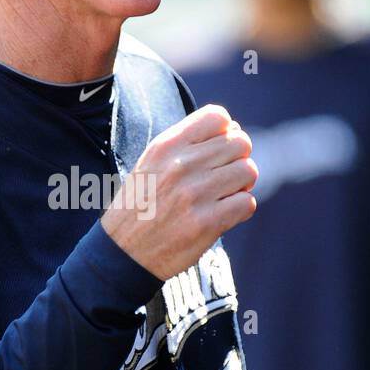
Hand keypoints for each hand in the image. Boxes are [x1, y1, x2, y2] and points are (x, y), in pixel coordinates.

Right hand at [101, 104, 257, 280]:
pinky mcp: (207, 223)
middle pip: (240, 143)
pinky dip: (240, 209)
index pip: (218, 117)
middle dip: (238, 159)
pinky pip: (246, 203)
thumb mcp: (151, 163)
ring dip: (241, 185)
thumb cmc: (140, 206)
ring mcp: (195, 194)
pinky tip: (223, 214)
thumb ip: (186, 144)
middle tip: (225, 177)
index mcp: (166, 146)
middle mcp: (181, 165)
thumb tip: (234, 131)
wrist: (122, 253)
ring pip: (248, 172)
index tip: (220, 151)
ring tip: (224, 196)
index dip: (227, 132)